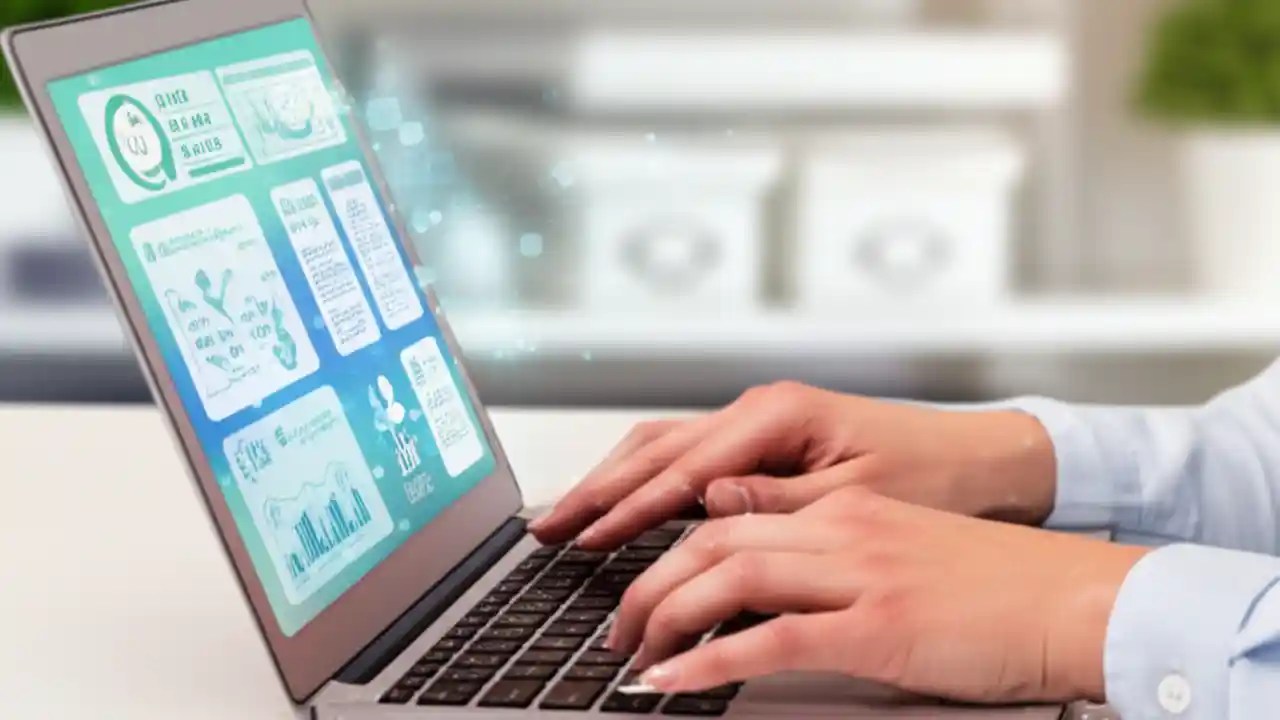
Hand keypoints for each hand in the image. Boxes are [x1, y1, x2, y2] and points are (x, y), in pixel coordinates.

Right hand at [530, 382, 1056, 548]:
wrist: (987, 459)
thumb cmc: (936, 474)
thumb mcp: (861, 496)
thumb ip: (780, 500)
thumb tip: (709, 500)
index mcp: (779, 415)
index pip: (682, 468)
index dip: (628, 508)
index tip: (586, 539)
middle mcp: (761, 409)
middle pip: (657, 448)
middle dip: (599, 490)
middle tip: (548, 527)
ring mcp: (762, 421)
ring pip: (665, 445)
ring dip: (614, 481)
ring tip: (569, 516)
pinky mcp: (768, 439)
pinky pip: (689, 453)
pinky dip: (648, 478)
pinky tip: (627, 502)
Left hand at [610, 487, 1148, 704]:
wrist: (1077, 600)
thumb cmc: (996, 585)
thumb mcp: (896, 547)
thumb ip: (822, 540)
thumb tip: (747, 535)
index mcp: (845, 509)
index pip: (727, 513)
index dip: (668, 546)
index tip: (635, 579)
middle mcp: (843, 528)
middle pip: (712, 539)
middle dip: (649, 583)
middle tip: (618, 627)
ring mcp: (859, 574)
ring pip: (729, 577)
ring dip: (665, 616)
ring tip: (632, 654)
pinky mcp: (878, 628)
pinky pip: (770, 640)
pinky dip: (710, 660)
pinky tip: (673, 680)